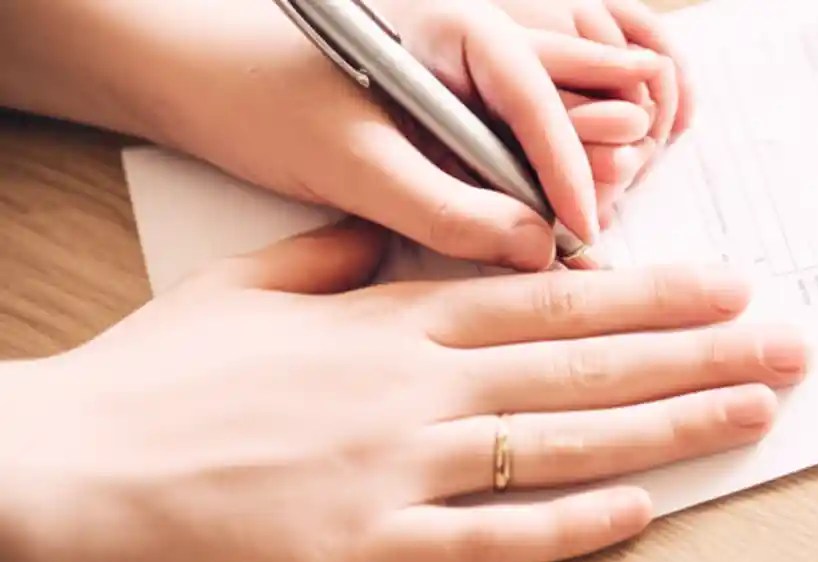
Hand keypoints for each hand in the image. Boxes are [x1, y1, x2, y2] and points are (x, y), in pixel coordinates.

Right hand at [0, 220, 807, 561]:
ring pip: (564, 440)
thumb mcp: (251, 284)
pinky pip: (496, 537)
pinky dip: (575, 523)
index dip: (649, 292)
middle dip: (697, 349)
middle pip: (583, 362)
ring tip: (752, 411)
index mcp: (390, 320)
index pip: (548, 298)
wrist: (77, 466)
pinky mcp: (375, 552)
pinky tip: (643, 509)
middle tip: (784, 341)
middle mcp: (416, 387)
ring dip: (669, 424)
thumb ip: (339, 255)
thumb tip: (396, 229)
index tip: (724, 282)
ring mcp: (402, 469)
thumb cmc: (158, 378)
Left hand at [147, 0, 665, 270]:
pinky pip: (515, 140)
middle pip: (571, 92)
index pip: (535, 94)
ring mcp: (463, 71)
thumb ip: (445, 209)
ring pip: (551, 117)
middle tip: (595, 229)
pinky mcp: (449, 107)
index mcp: (450, 24)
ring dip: (574, 169)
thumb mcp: (351, 163)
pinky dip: (535, 181)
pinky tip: (542, 226)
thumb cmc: (253, 95)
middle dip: (597, 156)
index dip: (569, 168)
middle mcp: (469, 39)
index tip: (583, 232)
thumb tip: (534, 249)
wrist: (189, 75)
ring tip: (583, 229)